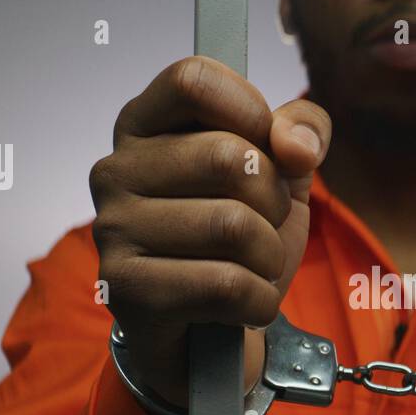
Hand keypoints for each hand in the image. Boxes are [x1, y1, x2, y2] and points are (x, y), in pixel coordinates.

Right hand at [89, 56, 331, 408]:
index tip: (269, 149)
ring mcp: (113, 228)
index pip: (194, 79)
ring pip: (234, 226)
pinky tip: (244, 305)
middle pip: (230, 157)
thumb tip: (295, 144)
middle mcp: (115, 169)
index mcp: (145, 125)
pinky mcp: (125, 288)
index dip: (250, 110)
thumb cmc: (239, 242)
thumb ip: (302, 134)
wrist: (208, 335)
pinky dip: (259, 300)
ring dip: (270, 257)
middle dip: (274, 200)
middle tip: (265, 225)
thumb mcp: (282, 177)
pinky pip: (225, 284)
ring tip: (254, 268)